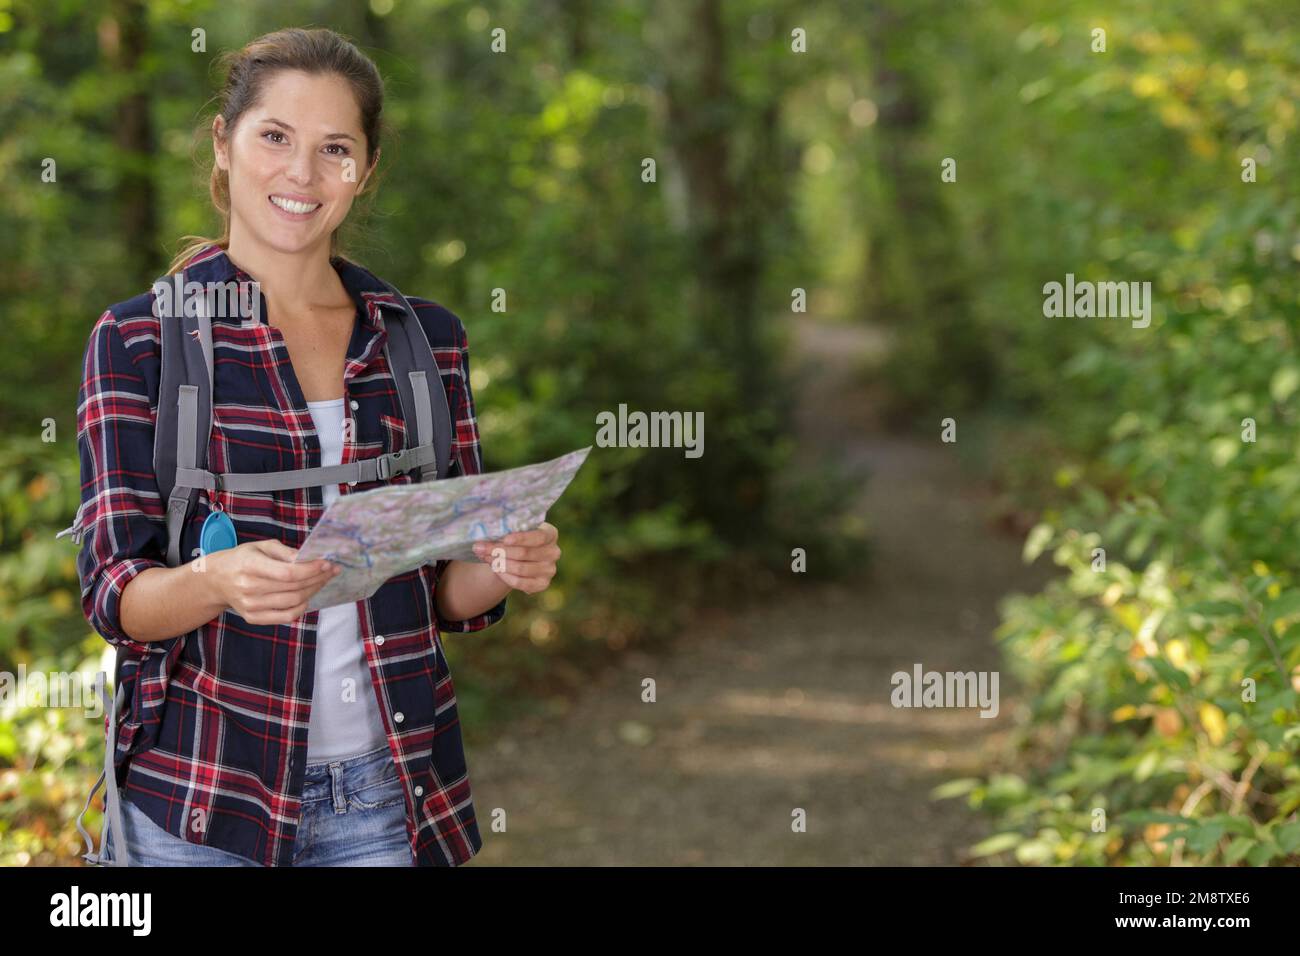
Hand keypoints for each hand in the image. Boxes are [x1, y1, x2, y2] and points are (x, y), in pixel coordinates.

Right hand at [206, 539, 340, 624]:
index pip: (287, 573)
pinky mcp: (253, 618)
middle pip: (294, 588)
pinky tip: (307, 597)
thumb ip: (285, 552)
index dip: (311, 570)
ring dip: (313, 591)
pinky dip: (301, 608)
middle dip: (317, 579)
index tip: (327, 564)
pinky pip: (285, 618)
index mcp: (250, 565)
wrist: (216, 580)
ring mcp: (250, 606)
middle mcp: (248, 587)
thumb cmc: (243, 559)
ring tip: (322, 581)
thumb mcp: (261, 546)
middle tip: (331, 571)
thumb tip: (309, 558)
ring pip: (293, 602)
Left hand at [471, 522, 560, 593]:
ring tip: (485, 558)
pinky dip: (505, 576)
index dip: (522, 538)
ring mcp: (550, 569)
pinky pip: (520, 582)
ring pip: (521, 568)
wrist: (520, 558)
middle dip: (500, 551)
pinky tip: (495, 569)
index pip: (538, 536)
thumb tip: (479, 544)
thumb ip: (502, 534)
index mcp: (550, 534)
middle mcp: (554, 552)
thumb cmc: (516, 541)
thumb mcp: (513, 532)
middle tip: (481, 549)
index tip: (505, 539)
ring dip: (500, 564)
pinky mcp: (543, 584)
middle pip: (525, 553)